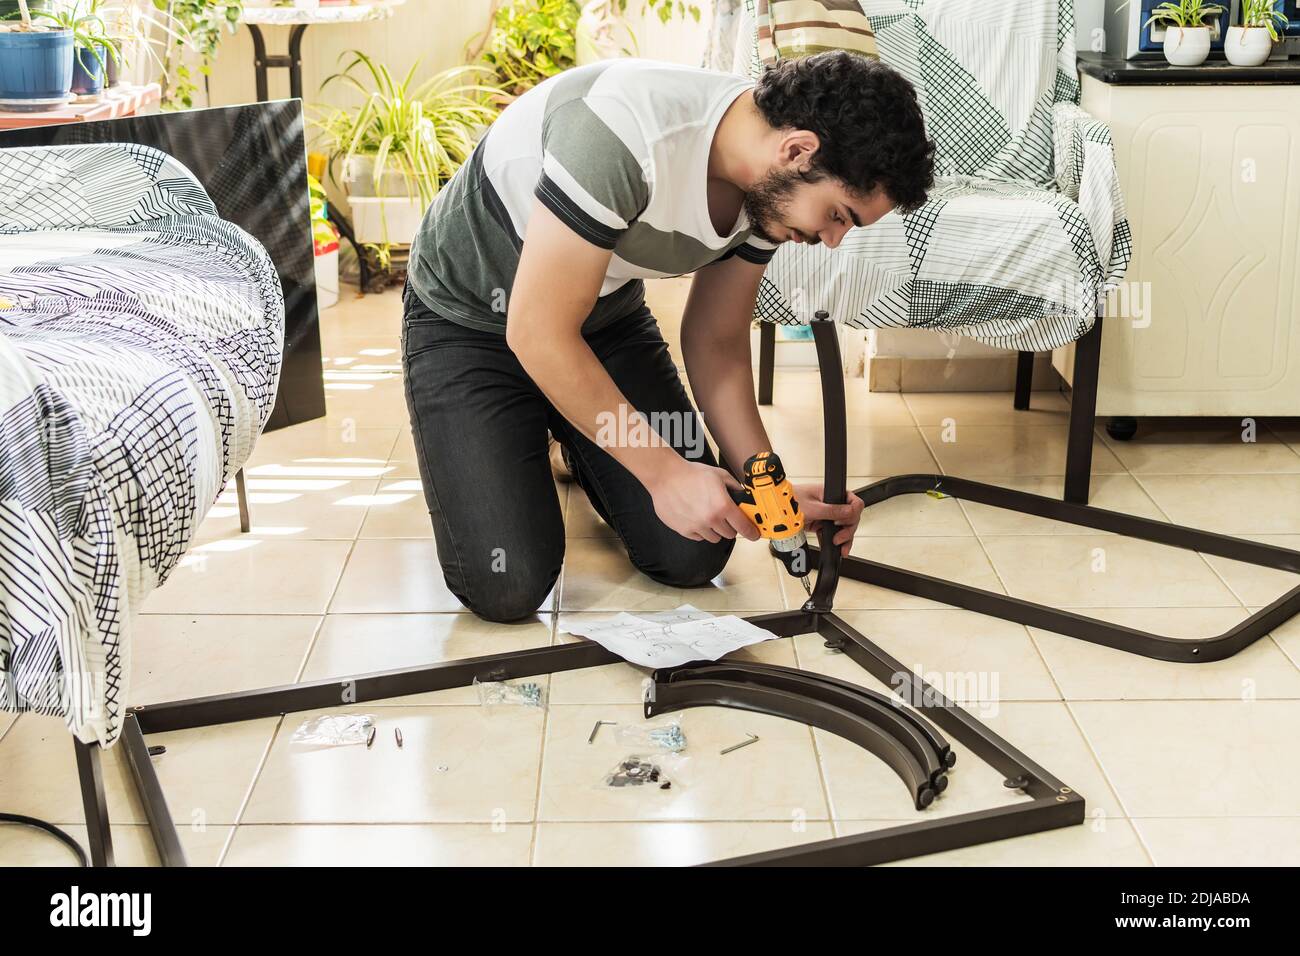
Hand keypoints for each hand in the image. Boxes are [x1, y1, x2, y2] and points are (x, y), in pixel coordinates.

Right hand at [646, 457, 761, 543]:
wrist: (666, 476)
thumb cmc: (690, 474)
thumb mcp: (719, 475)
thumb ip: (734, 487)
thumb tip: (743, 495)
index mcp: (722, 505)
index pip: (744, 526)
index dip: (752, 532)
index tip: (754, 534)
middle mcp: (711, 519)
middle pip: (730, 534)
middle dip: (731, 526)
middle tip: (725, 516)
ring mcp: (697, 526)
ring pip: (714, 538)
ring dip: (715, 530)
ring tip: (708, 515)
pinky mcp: (684, 530)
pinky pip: (699, 537)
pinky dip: (700, 531)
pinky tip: (696, 517)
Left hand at [794, 483, 863, 555]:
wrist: (776, 509)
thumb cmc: (791, 500)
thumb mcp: (813, 507)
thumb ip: (832, 511)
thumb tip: (850, 512)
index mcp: (833, 494)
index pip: (854, 503)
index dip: (852, 514)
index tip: (843, 523)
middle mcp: (832, 504)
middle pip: (851, 518)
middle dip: (848, 531)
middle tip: (839, 539)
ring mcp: (827, 515)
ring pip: (843, 528)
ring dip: (844, 539)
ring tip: (840, 548)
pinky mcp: (821, 524)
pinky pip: (832, 533)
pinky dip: (833, 541)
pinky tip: (833, 547)